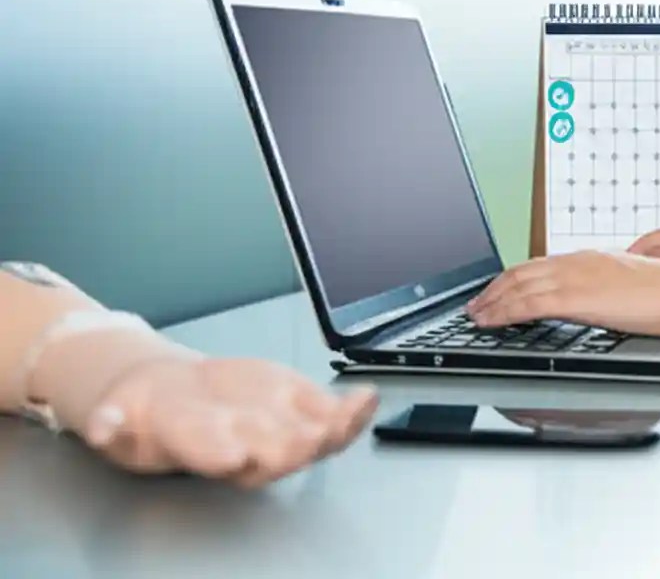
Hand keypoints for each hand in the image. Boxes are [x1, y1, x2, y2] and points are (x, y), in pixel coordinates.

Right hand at [83, 358, 377, 487]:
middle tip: (307, 438)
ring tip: (353, 414)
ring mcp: (273, 430)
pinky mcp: (295, 410)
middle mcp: (241, 447)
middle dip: (289, 447)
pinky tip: (368, 398)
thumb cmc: (147, 412)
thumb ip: (108, 424)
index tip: (233, 453)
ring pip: (305, 440)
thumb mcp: (115, 416)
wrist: (168, 394)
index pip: (208, 456)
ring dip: (331, 430)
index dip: (221, 454)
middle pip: (267, 454)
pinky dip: (351, 411)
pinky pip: (328, 417)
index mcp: (193, 447)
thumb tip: (99, 426)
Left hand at [467, 251, 659, 336]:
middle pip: (522, 271)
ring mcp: (575, 277)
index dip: (515, 277)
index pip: (542, 265)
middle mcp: (578, 262)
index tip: (501, 289)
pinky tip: (489, 322)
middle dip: (494, 288)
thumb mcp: (634, 287)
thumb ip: (609, 290)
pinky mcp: (575, 297)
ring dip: (491, 301)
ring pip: (518, 285)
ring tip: (475, 315)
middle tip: (477, 303)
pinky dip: (501, 312)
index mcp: (593, 258)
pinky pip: (527, 303)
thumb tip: (600, 302)